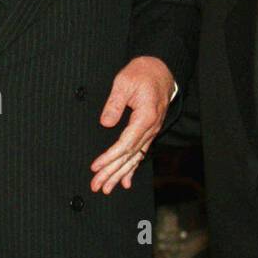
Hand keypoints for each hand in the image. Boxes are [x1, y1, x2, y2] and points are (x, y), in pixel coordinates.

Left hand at [90, 56, 173, 194]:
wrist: (161, 69)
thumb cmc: (142, 73)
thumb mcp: (124, 82)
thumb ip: (115, 103)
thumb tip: (106, 122)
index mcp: (145, 117)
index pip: (125, 144)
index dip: (110, 157)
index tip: (96, 167)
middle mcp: (150, 128)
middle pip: (129, 156)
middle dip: (112, 173)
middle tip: (97, 185)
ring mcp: (151, 131)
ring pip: (135, 158)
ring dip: (120, 175)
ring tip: (107, 188)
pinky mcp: (148, 131)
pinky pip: (140, 154)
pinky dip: (132, 169)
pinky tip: (126, 181)